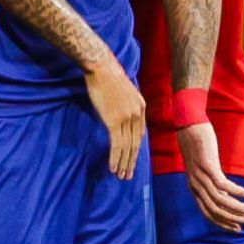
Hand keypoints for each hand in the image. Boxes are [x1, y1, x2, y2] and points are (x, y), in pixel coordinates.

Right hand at [86, 58, 146, 179]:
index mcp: (141, 106)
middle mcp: (137, 113)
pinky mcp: (115, 121)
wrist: (101, 68)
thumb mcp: (124, 91)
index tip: (132, 160)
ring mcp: (127, 118)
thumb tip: (120, 118)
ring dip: (124, 163)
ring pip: (127, 147)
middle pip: (136, 143)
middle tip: (129, 175)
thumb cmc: (108, 77)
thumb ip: (126, 105)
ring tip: (121, 176)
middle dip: (132, 161)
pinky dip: (116, 158)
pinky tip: (113, 167)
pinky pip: (117, 144)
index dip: (136, 149)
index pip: (140, 134)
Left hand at [177, 122, 243, 231]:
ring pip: (220, 201)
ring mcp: (201, 177)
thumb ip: (212, 182)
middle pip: (216, 211)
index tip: (238, 228)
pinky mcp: (208, 166)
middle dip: (234, 219)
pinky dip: (237, 192)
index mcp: (195, 188)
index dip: (224, 223)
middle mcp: (196, 186)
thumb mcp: (204, 168)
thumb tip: (225, 194)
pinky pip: (223, 185)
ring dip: (239, 208)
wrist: (189, 125)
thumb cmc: (198, 145)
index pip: (208, 214)